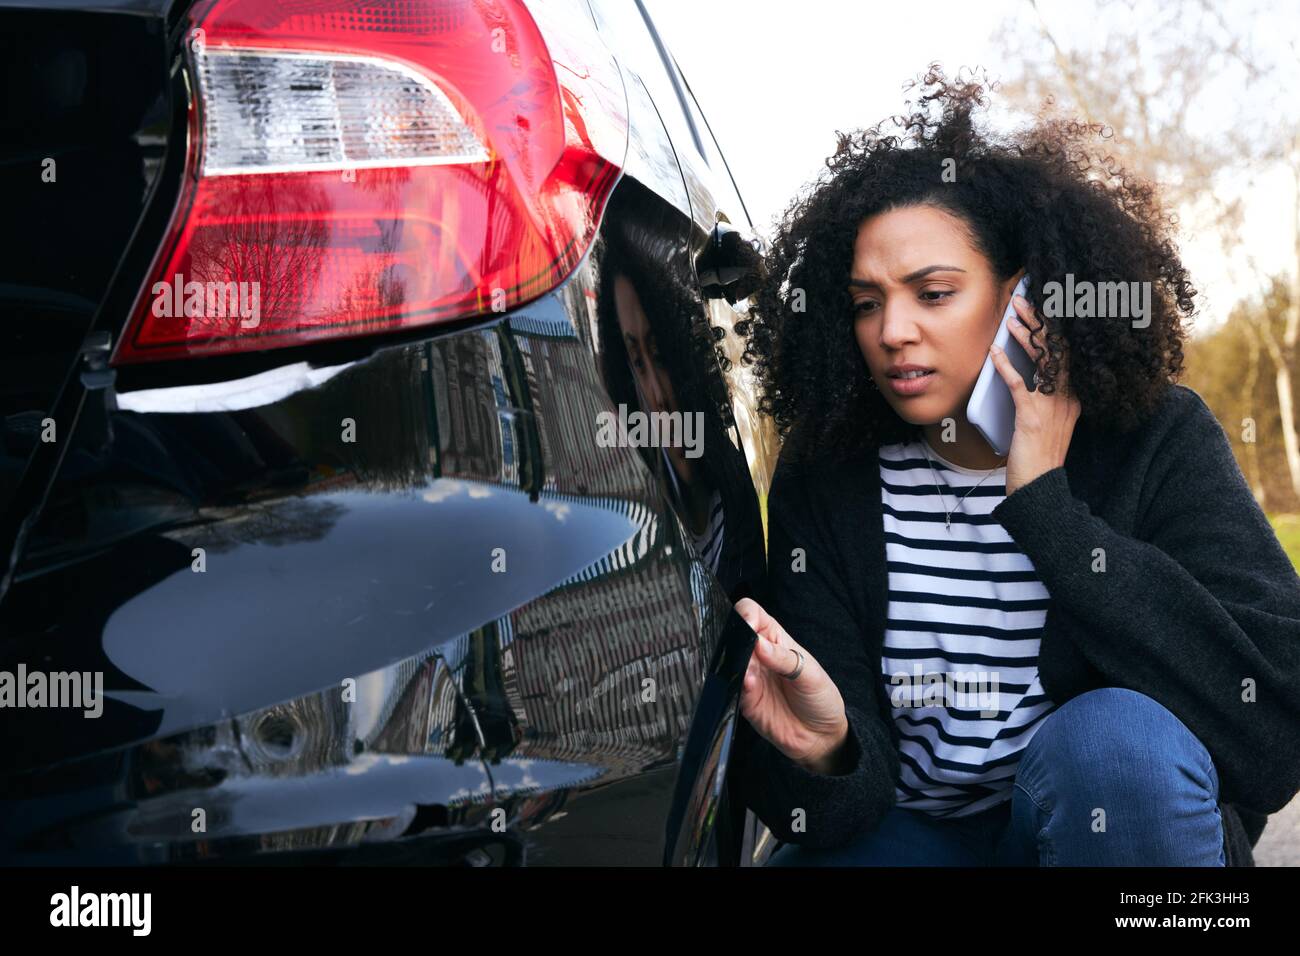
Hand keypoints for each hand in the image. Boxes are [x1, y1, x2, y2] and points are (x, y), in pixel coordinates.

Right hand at [735, 597, 850, 773]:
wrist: (821, 738)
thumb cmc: (820, 699)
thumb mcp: (811, 675)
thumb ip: (784, 658)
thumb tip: (758, 643)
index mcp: (776, 640)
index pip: (752, 614)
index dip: (746, 615)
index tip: (748, 625)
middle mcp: (758, 656)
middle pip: (734, 635)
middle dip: (735, 639)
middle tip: (747, 651)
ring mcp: (750, 678)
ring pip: (728, 661)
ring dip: (735, 663)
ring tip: (751, 672)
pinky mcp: (744, 701)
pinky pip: (732, 688)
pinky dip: (737, 684)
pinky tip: (749, 686)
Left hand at [989, 294, 1081, 494]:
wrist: (1040, 487)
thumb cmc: (1039, 456)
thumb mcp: (1050, 422)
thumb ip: (1044, 397)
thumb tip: (1028, 372)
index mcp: (1074, 397)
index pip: (1069, 354)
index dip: (1058, 328)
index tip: (1047, 306)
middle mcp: (1068, 398)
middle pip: (1058, 350)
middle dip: (1042, 322)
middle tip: (1024, 301)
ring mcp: (1052, 407)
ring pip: (1042, 362)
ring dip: (1026, 336)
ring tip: (1012, 317)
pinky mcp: (1032, 417)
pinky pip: (1019, 385)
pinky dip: (1006, 366)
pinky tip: (994, 351)